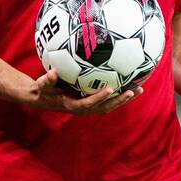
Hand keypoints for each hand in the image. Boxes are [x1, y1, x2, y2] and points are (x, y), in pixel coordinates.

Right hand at [24, 68, 142, 114]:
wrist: (43, 98)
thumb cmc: (43, 90)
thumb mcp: (42, 85)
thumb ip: (47, 80)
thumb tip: (53, 72)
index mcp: (72, 105)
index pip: (88, 103)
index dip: (100, 97)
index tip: (110, 89)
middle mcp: (83, 108)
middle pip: (105, 107)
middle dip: (119, 101)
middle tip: (132, 91)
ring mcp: (89, 107)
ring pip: (109, 105)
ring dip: (123, 99)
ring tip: (138, 89)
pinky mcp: (92, 103)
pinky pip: (108, 100)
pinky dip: (118, 94)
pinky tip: (129, 84)